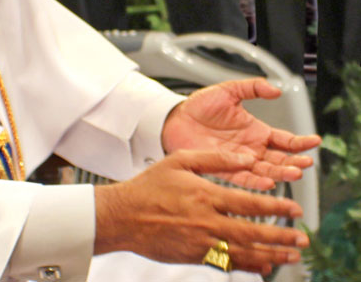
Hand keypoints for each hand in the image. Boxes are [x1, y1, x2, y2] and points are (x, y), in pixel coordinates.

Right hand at [94, 150, 308, 275]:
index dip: (276, 207)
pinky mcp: (193, 256)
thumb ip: (214, 158)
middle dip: (282, 236)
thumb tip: (244, 158)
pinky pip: (227, 264)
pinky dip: (248, 266)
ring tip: (291, 255)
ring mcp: (200, 241)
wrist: (122, 216)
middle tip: (301, 238)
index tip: (294, 209)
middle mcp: (206, 221)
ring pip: (244, 252)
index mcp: (205, 195)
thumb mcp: (179, 161)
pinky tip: (263, 265)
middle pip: (254, 232)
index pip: (251, 204)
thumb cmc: (148, 187)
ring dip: (272, 254)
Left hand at [161, 78, 319, 189]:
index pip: (285, 140)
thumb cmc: (200, 105)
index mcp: (257, 131)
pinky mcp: (223, 169)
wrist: (174, 118)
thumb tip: (276, 90)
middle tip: (305, 163)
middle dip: (294, 162)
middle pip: (280, 159)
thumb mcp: (228, 91)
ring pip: (266, 171)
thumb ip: (252, 88)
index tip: (314, 142)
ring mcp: (239, 160)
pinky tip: (268, 182)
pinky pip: (243, 179)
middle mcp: (252, 148)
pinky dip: (256, 182)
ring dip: (280, 174)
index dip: (300, 142)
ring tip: (293, 174)